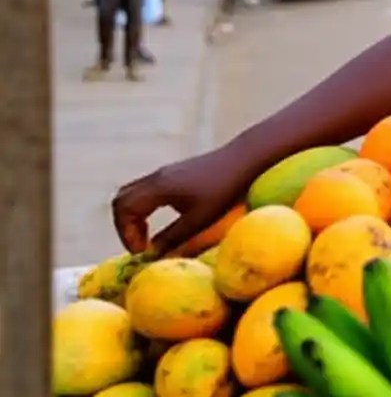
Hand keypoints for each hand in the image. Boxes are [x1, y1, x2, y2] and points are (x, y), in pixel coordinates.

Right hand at [111, 148, 249, 254]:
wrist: (244, 159)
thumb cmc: (225, 189)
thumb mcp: (200, 219)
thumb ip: (174, 238)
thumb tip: (153, 256)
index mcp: (158, 187)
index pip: (124, 210)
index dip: (127, 235)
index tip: (143, 252)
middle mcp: (156, 177)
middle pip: (121, 201)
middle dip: (124, 227)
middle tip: (140, 247)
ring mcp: (163, 174)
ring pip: (131, 194)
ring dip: (132, 218)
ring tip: (147, 239)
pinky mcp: (172, 174)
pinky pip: (143, 191)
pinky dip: (142, 209)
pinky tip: (158, 224)